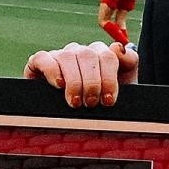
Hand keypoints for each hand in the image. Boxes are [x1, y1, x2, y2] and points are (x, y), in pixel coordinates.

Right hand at [24, 40, 138, 106]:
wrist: (72, 120)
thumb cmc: (98, 103)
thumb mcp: (122, 86)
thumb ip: (128, 62)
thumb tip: (119, 48)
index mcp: (100, 54)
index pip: (108, 56)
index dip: (109, 79)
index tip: (109, 101)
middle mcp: (80, 52)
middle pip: (88, 55)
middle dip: (92, 83)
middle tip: (91, 104)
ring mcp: (60, 55)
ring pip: (68, 57)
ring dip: (74, 81)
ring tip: (75, 102)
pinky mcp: (39, 62)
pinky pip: (43, 57)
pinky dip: (51, 70)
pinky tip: (59, 85)